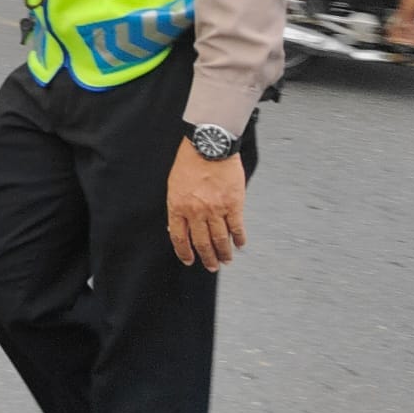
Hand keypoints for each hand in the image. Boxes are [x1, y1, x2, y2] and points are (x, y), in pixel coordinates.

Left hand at [166, 139, 246, 271]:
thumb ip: (176, 206)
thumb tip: (176, 227)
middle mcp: (196, 211)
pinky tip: (239, 245)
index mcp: (178, 207)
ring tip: (226, 261)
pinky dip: (239, 239)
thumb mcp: (174, 185)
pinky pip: (237, 228)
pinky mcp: (234, 204)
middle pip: (201, 242)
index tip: (189, 261)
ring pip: (220, 239)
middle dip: (206, 258)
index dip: (184, 252)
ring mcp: (216, 209)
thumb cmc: (188, 162)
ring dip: (223, 253)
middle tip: (211, 266)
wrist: (208, 146)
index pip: (179, 238)